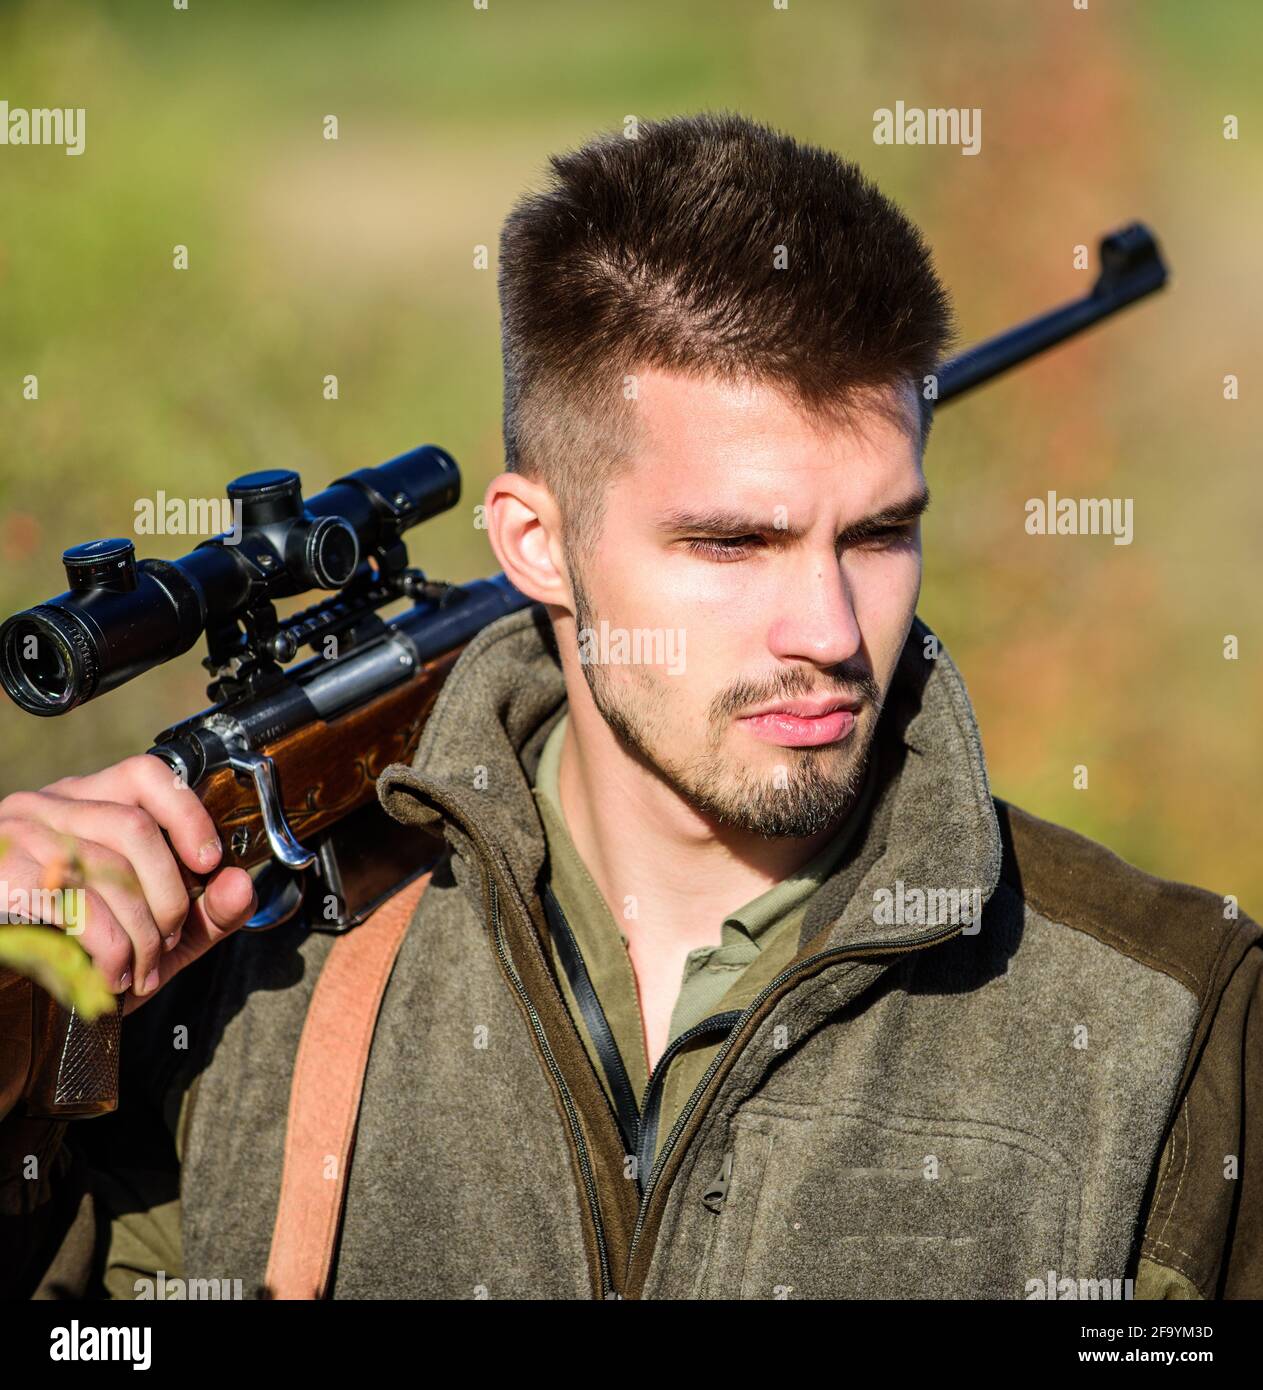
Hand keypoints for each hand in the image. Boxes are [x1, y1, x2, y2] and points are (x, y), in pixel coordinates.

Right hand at [0, 754, 256, 1014]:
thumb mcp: (155, 935)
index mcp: (85, 803)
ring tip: (141, 970)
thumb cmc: (77, 956)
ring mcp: (18, 837)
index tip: (210, 861)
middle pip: (135, 827)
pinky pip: (76, 905)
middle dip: (168, 895)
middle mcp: (47, 807)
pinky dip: (109, 948)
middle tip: (168, 940)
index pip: (145, 775)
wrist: (10, 1000)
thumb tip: (240, 884)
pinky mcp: (1, 877)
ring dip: (141, 932)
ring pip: (110, 868)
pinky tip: (110, 976)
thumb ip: (204, 911)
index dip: (187, 814)